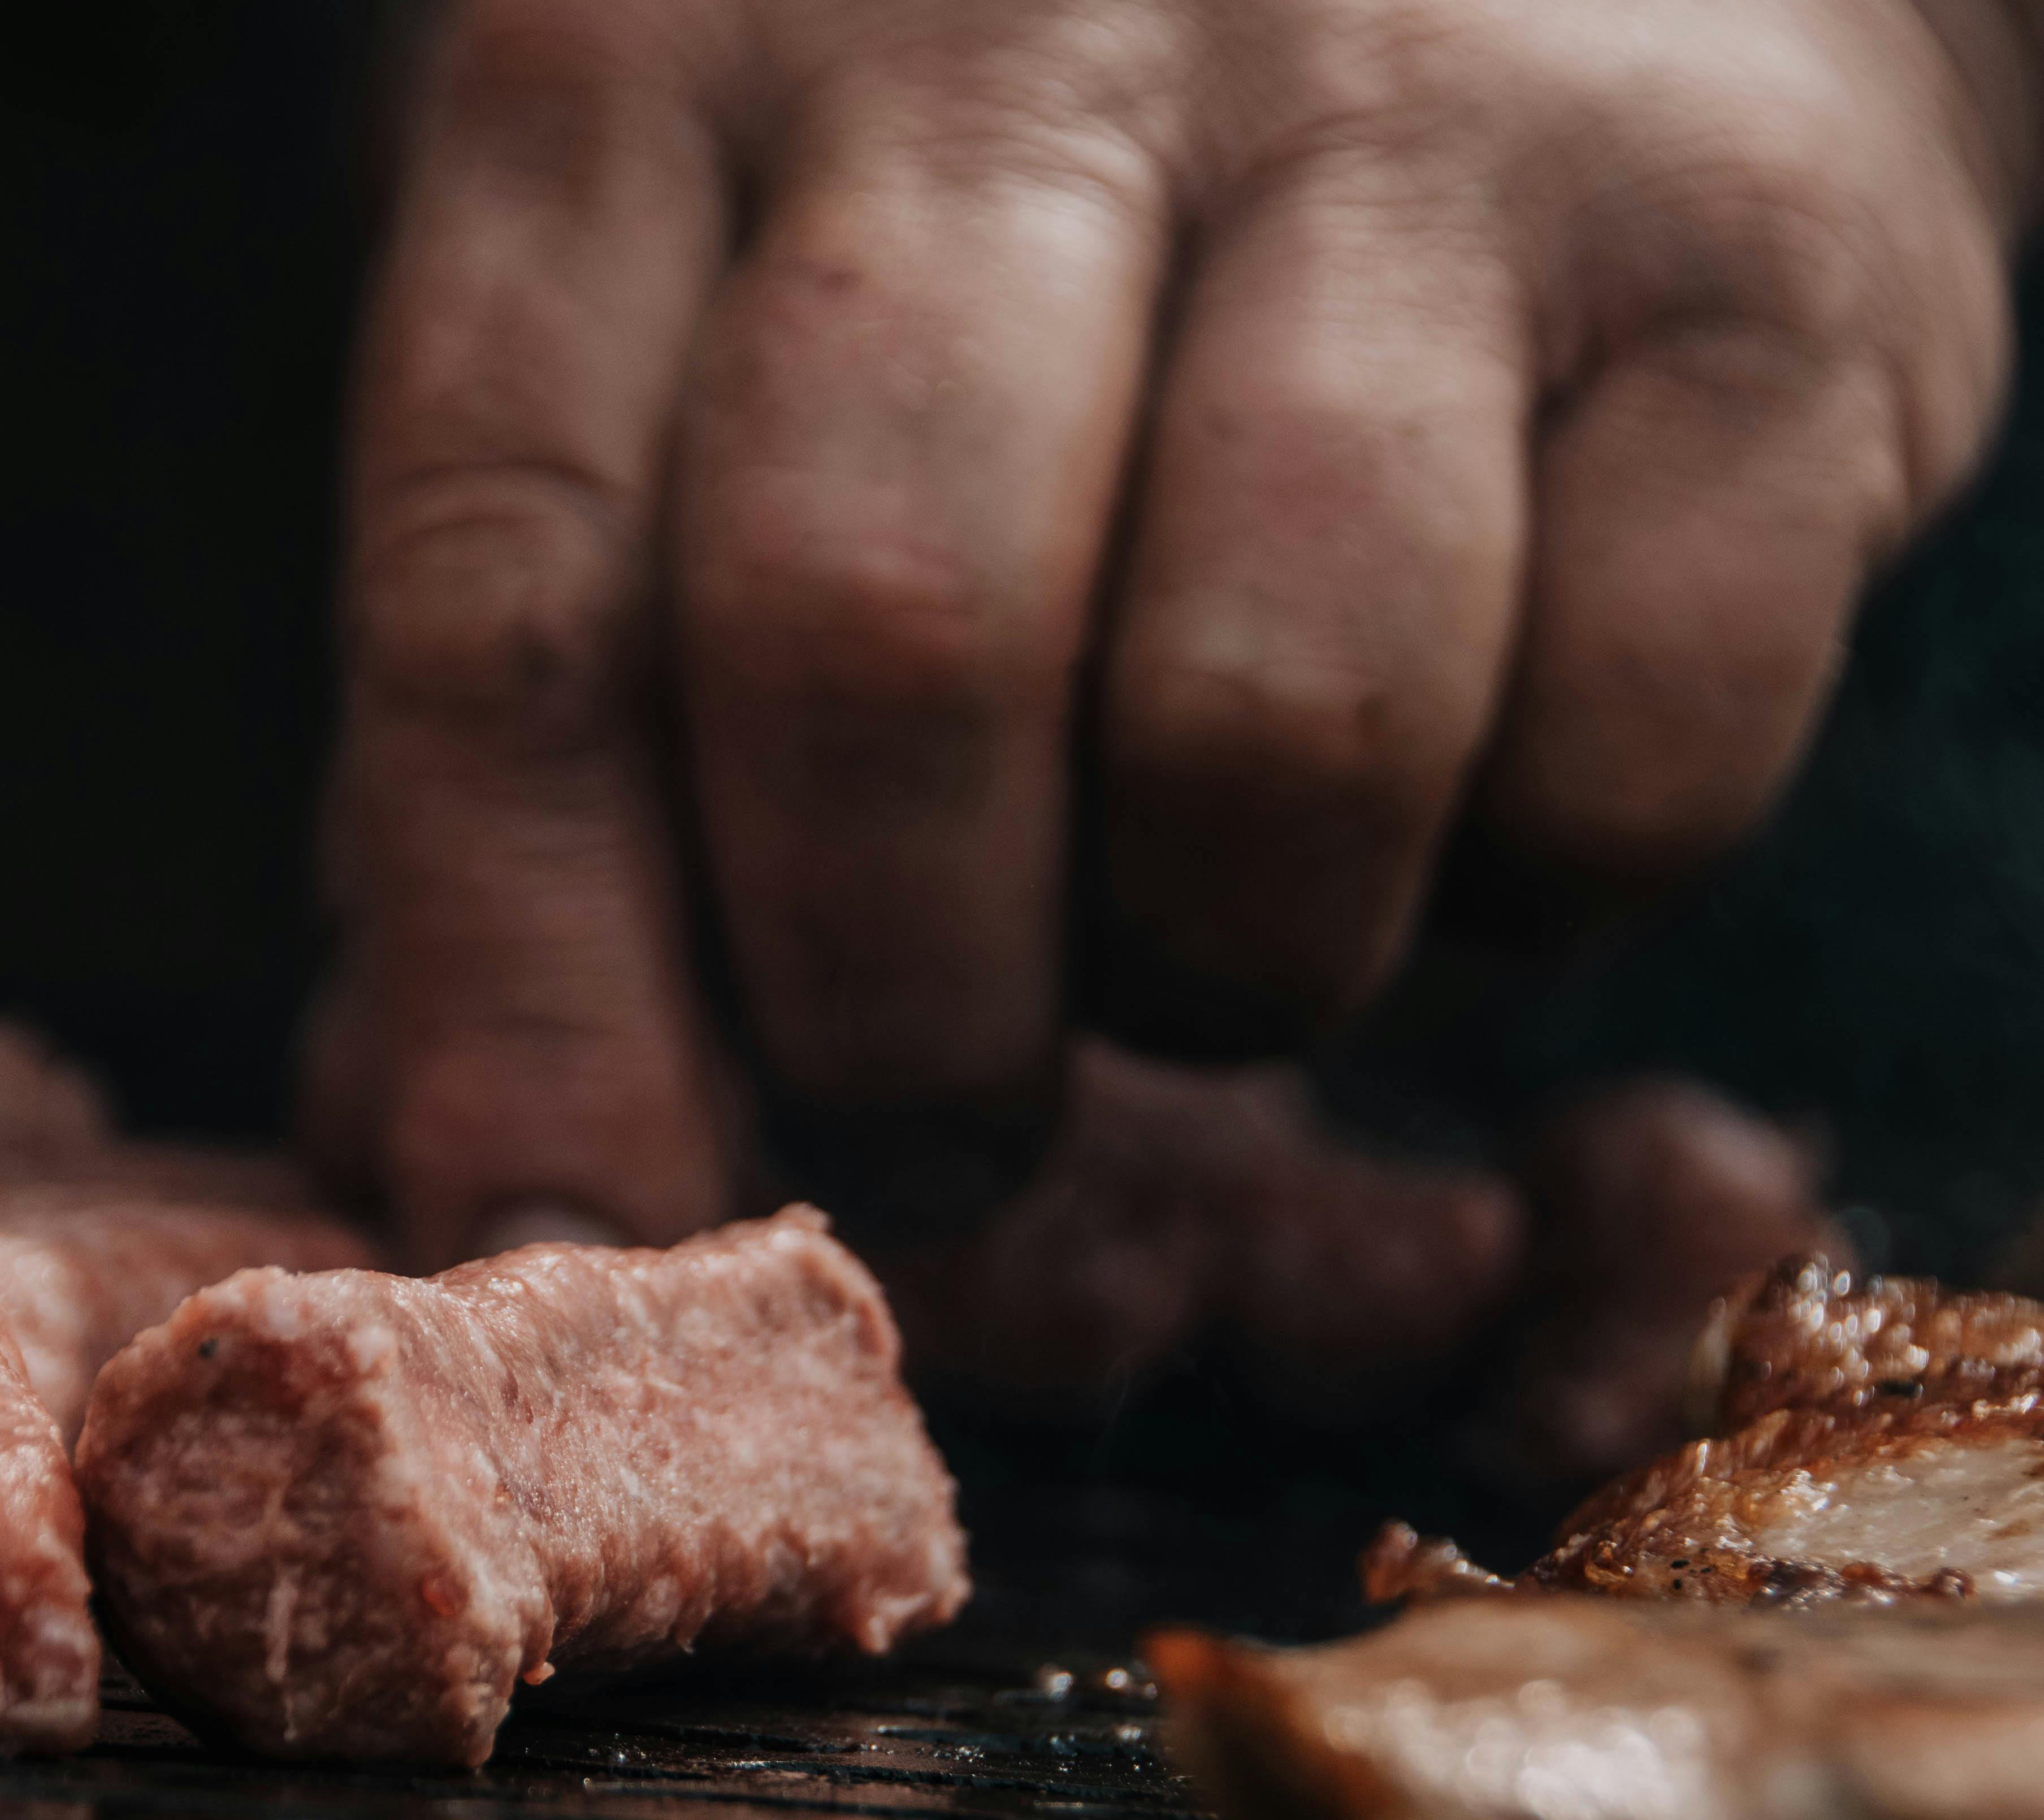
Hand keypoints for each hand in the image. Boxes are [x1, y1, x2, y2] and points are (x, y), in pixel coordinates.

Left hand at [315, 0, 2030, 1264]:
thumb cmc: (1020, 231)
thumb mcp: (717, 365)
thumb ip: (593, 728)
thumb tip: (550, 1196)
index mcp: (643, 79)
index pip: (511, 599)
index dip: (523, 993)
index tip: (560, 1250)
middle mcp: (1006, 48)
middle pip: (875, 652)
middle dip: (894, 1014)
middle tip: (932, 1121)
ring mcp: (1407, 121)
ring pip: (1267, 730)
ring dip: (1221, 966)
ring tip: (1205, 920)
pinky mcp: (1757, 259)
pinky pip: (1617, 756)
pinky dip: (1519, 897)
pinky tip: (1453, 800)